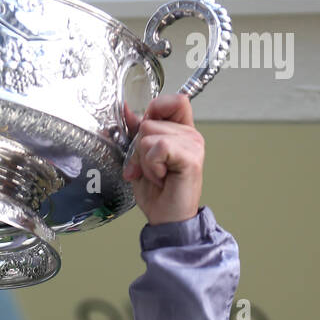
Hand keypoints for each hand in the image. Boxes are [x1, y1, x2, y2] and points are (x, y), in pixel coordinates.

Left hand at [121, 93, 203, 225]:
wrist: (166, 220)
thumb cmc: (158, 195)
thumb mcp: (140, 158)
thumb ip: (136, 133)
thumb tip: (126, 110)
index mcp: (181, 132)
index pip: (173, 100)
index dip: (154, 109)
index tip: (144, 134)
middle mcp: (190, 135)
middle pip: (149, 121)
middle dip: (139, 149)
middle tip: (149, 169)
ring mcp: (193, 145)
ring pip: (149, 135)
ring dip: (145, 160)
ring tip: (156, 175)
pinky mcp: (191, 158)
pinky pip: (159, 147)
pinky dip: (152, 165)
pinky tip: (161, 177)